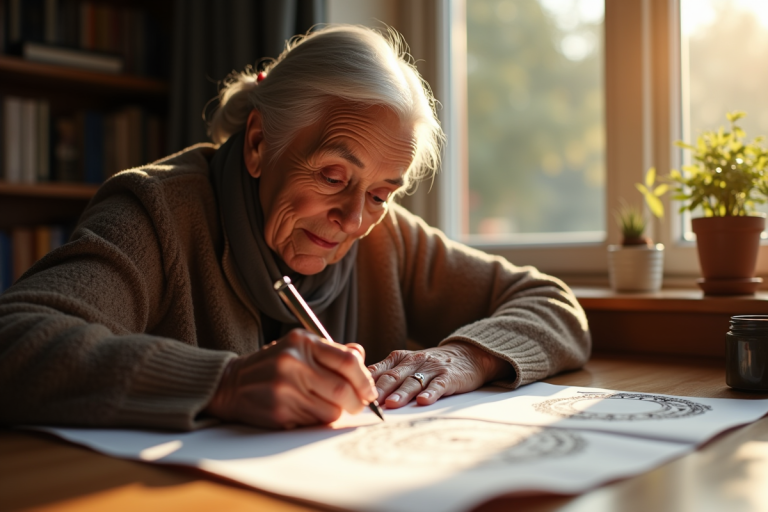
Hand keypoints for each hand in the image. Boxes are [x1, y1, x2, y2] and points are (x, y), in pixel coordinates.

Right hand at [204, 329, 377, 428]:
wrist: (231, 383)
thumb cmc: (274, 364)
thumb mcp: (300, 347)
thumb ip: (332, 352)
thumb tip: (361, 357)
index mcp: (302, 342)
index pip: (347, 361)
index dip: (365, 379)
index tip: (369, 390)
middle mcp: (293, 363)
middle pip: (342, 389)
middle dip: (357, 402)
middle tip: (358, 405)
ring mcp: (284, 388)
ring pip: (331, 410)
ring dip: (337, 412)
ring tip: (328, 406)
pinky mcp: (279, 411)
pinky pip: (314, 422)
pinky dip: (318, 420)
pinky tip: (308, 410)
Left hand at [368, 341, 511, 408]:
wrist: (468, 355)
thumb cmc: (430, 365)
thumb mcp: (406, 364)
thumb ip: (385, 374)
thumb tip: (356, 391)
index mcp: (399, 359)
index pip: (379, 370)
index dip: (365, 382)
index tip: (353, 394)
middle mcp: (413, 362)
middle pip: (393, 376)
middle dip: (379, 390)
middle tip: (367, 402)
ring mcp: (431, 369)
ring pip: (413, 381)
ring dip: (401, 393)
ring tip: (391, 404)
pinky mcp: (449, 377)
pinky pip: (438, 385)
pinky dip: (430, 393)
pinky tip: (424, 402)